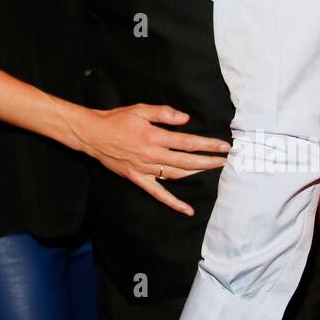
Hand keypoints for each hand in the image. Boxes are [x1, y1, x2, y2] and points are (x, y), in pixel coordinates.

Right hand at [75, 105, 230, 215]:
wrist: (93, 135)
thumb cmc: (117, 119)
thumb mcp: (140, 109)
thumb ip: (164, 113)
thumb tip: (185, 119)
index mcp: (154, 137)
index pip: (188, 142)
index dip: (208, 145)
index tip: (223, 146)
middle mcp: (152, 155)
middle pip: (187, 160)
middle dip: (209, 161)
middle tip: (226, 160)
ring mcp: (145, 169)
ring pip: (177, 175)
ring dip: (197, 174)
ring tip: (212, 170)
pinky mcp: (138, 179)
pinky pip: (159, 194)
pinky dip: (174, 203)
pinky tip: (188, 210)